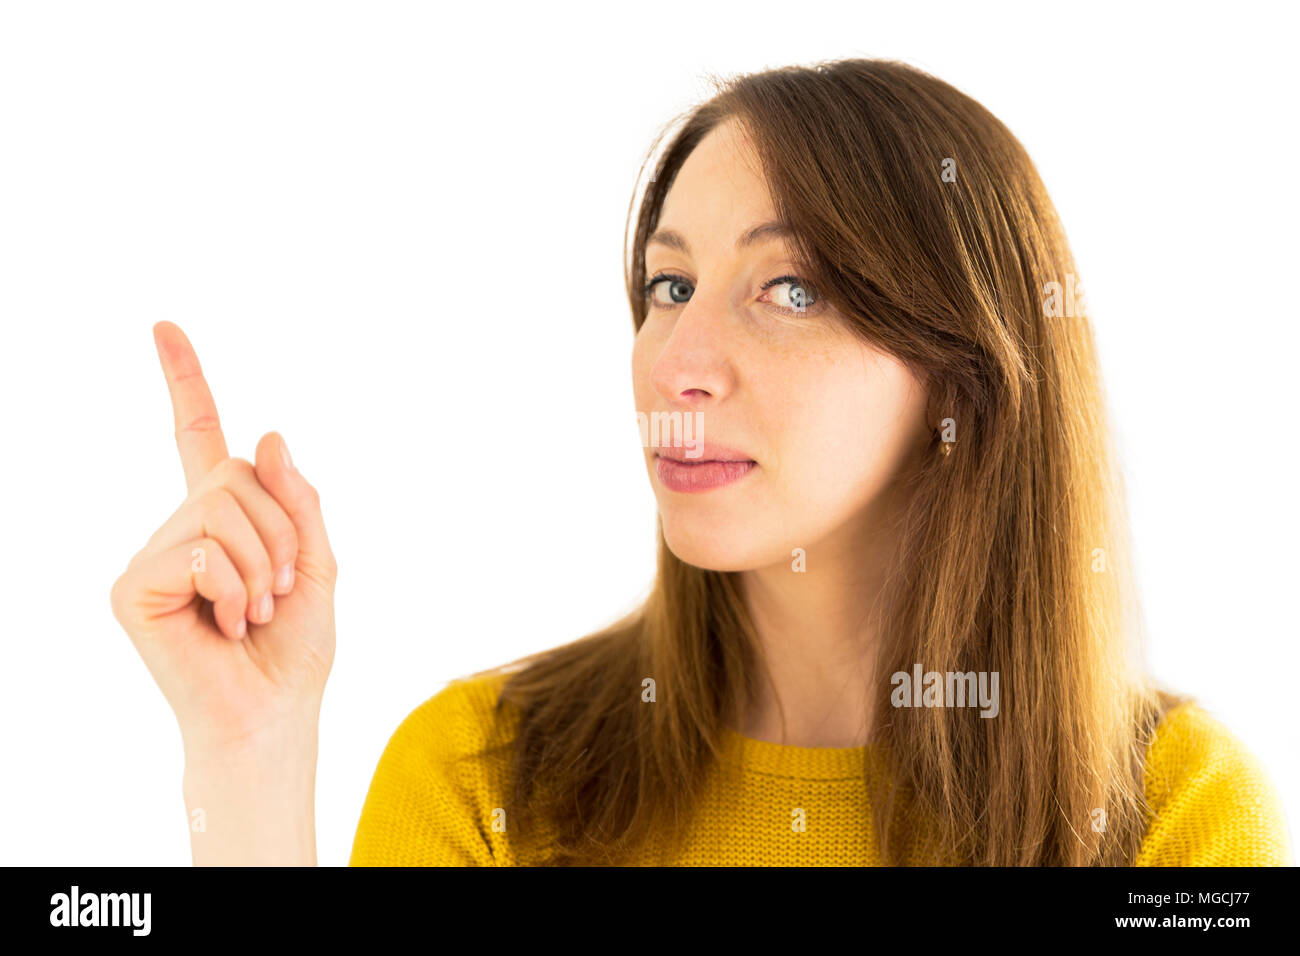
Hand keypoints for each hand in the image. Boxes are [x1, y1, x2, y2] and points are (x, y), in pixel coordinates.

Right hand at [111, 322, 337, 758]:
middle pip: (236, 472)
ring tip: (252, 610)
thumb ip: (299, 499)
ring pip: (221, 505)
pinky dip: (234, 585)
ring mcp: (153, 555)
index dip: (186, 381)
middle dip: (280, 530)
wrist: (273, 712)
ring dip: (262, 562)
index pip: (199, 437)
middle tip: (275, 590)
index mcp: (222, 518)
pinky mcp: (133, 586)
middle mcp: (180, 527)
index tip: (164, 326)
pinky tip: (226, 622)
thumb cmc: (294, 646)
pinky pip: (200, 548)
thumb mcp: (318, 563)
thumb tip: (270, 434)